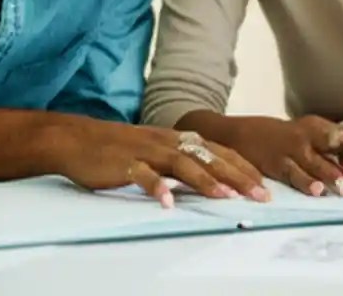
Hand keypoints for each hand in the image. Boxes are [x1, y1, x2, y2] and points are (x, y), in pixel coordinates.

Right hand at [54, 120, 268, 206]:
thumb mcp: (157, 149)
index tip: (265, 185)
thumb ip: (183, 160)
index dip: (243, 167)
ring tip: (225, 197)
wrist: (78, 138)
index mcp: (178, 139)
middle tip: (260, 195)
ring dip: (205, 181)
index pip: (219, 151)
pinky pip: (143, 176)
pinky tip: (168, 203)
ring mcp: (147, 152)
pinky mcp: (125, 163)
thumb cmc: (120, 147)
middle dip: (237, 176)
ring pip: (182, 164)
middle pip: (209, 157)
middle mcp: (167, 142)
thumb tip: (214, 177)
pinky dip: (156, 188)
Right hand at [224, 116, 342, 196]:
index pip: (335, 132)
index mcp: (313, 126)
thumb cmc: (283, 138)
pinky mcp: (275, 167)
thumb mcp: (306, 134)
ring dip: (327, 174)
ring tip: (340, 188)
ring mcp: (289, 152)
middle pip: (326, 143)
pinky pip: (291, 176)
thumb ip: (333, 146)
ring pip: (312, 163)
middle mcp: (303, 137)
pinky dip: (304, 183)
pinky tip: (315, 191)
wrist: (241, 136)